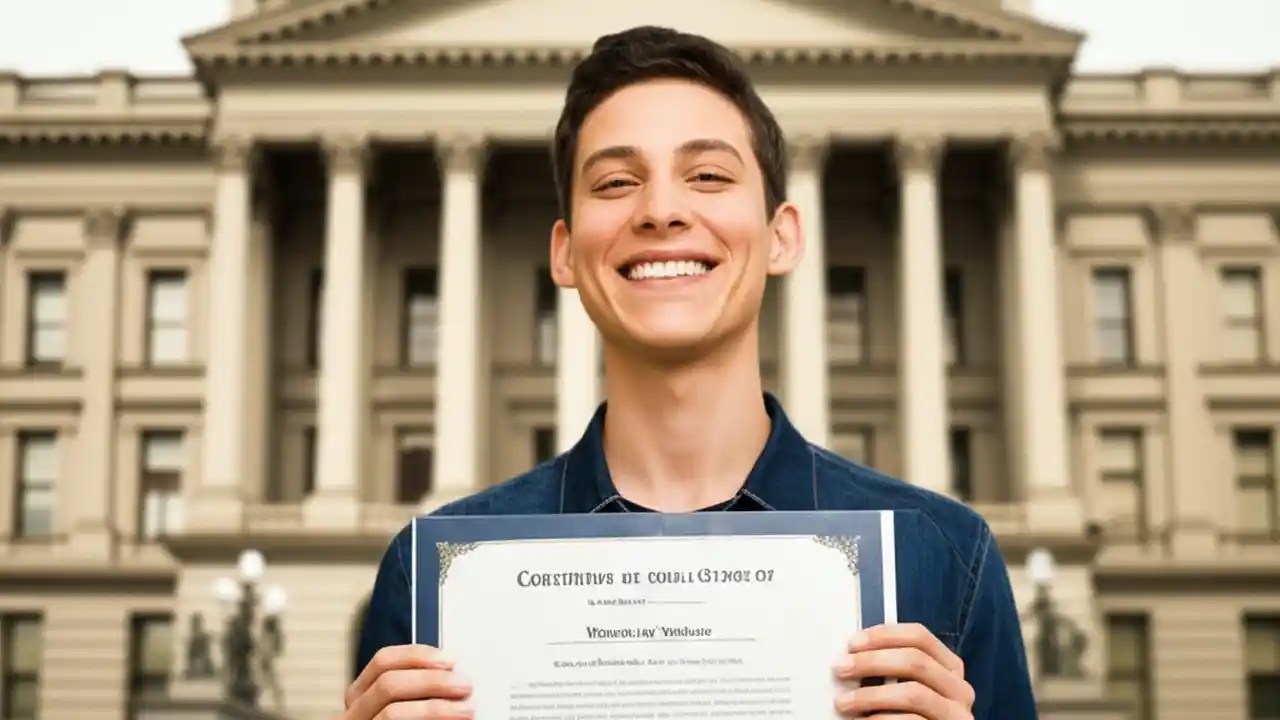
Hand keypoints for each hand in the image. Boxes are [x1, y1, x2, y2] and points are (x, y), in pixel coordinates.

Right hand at [341, 645, 472, 718]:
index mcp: (363, 696)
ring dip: (434, 707)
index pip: (384, 662)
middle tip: (464, 685)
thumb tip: (455, 675)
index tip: (450, 660)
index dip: (418, 656)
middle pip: (388, 683)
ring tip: (466, 709)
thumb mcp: (407, 708)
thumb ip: (420, 693)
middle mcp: (355, 714)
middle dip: (432, 681)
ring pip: (391, 713)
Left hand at [831, 623, 974, 718]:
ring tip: (844, 702)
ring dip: (871, 696)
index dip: (884, 635)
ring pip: (913, 693)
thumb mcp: (906, 687)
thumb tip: (854, 653)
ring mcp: (956, 714)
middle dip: (872, 662)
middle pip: (915, 661)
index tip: (853, 644)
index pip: (920, 636)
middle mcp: (959, 688)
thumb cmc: (909, 715)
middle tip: (841, 669)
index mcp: (949, 667)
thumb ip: (892, 669)